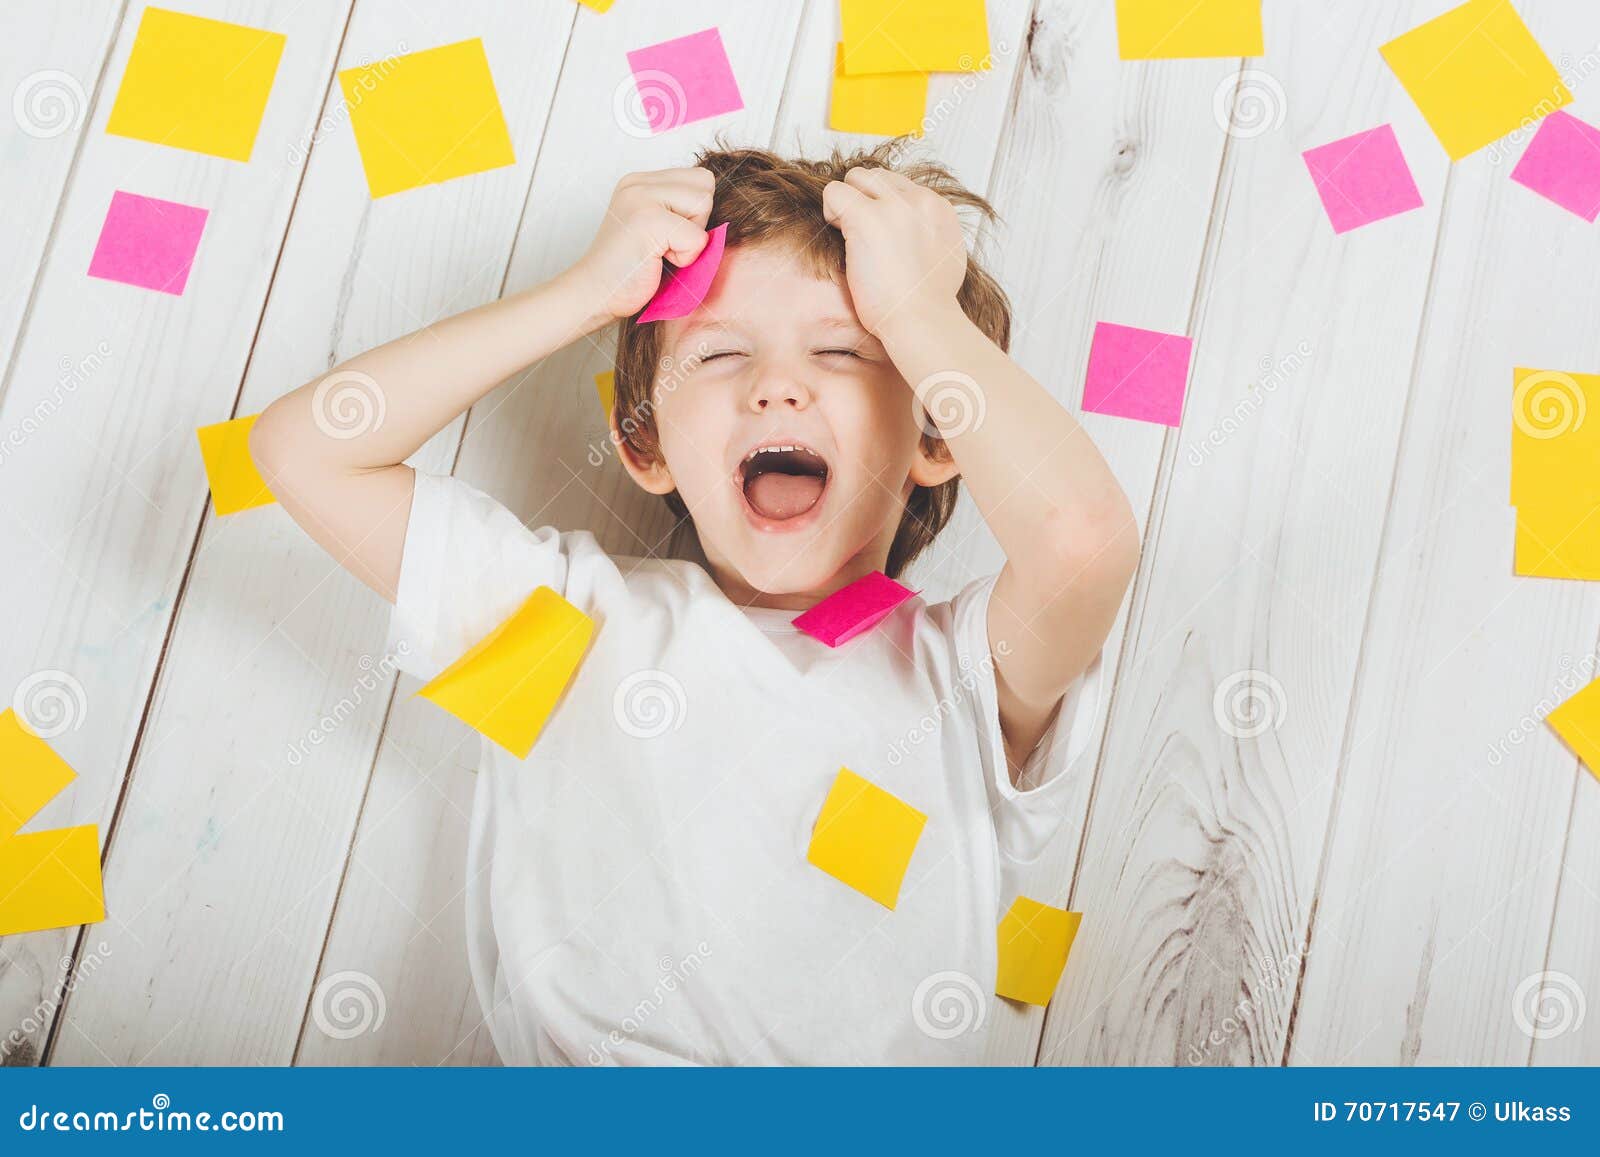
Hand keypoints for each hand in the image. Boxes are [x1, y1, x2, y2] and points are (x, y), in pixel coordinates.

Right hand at [564, 167, 714, 323]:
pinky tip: (655, 262)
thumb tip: (726, 208)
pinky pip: (697, 237)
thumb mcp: (657, 229)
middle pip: (705, 185)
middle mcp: (638, 182)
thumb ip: (680, 210)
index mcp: (641, 181)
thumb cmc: (629, 272)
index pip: (699, 177)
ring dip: (690, 239)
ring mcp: (640, 197)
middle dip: (696, 222)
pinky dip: (684, 258)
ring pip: (703, 205)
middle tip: (664, 244)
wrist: (594, 295)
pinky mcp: (647, 219)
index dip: (695, 213)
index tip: (668, 235)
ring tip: (659, 252)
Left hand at [822, 167, 967, 338]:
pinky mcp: (866, 217)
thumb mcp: (945, 258)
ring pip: (856, 177)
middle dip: (864, 200)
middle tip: (861, 235)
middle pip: (879, 177)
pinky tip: (840, 237)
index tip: (881, 235)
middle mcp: (918, 200)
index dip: (884, 208)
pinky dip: (831, 211)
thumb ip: (930, 235)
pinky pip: (834, 192)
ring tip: (850, 236)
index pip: (902, 187)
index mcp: (939, 208)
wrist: (923, 320)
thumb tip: (914, 234)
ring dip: (848, 202)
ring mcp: (893, 206)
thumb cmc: (929, 305)